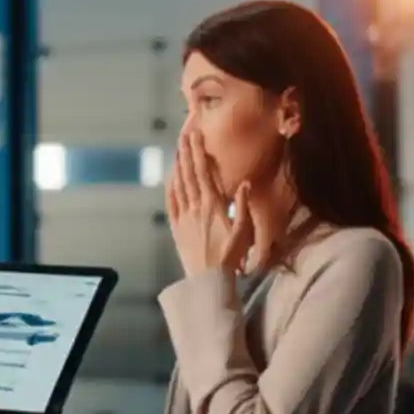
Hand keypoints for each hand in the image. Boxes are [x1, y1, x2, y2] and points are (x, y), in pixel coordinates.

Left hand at [166, 128, 253, 276]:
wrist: (208, 278)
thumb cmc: (230, 255)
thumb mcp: (243, 231)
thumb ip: (242, 205)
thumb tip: (244, 182)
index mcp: (212, 205)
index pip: (203, 173)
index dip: (198, 153)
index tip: (195, 136)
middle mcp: (195, 207)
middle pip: (188, 174)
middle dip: (185, 153)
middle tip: (182, 135)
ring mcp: (183, 216)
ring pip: (178, 186)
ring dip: (177, 166)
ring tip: (177, 150)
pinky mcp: (176, 227)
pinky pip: (170, 203)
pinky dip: (169, 188)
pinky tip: (169, 178)